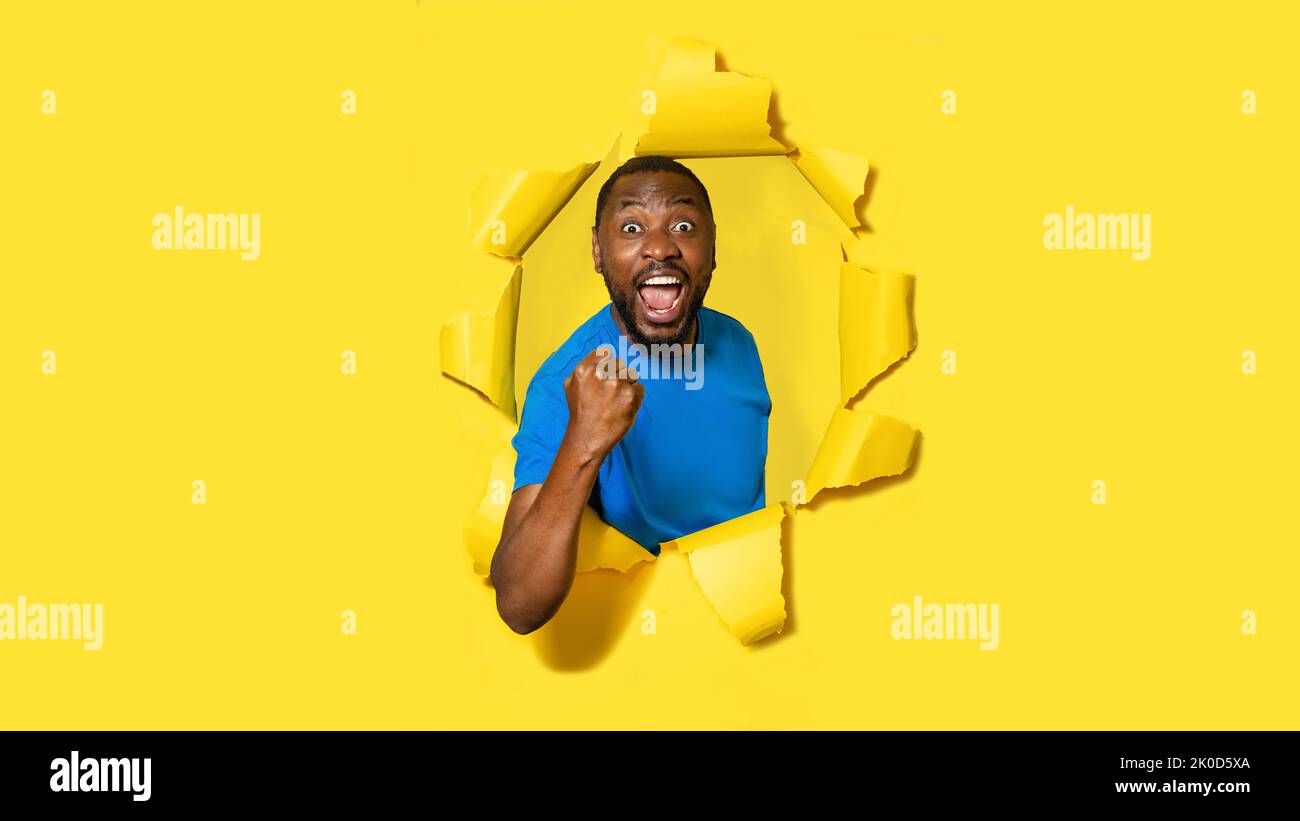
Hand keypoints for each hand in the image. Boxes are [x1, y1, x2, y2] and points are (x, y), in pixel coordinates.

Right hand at [562, 347, 644, 461]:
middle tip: (610, 395)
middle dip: (618, 377)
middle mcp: (600, 373)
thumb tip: (603, 353)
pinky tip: (623, 409)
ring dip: (627, 387)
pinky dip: (635, 399)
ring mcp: (616, 384)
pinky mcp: (630, 396)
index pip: (606, 352)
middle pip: (620, 364)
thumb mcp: (571, 384)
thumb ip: (585, 366)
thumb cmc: (581, 412)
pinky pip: (640, 389)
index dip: (608, 365)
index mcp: (584, 369)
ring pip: (631, 375)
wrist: (587, 438)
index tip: (606, 378)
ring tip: (615, 403)